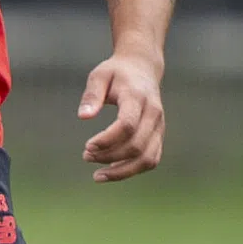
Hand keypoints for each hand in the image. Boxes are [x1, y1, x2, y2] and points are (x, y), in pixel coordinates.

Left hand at [78, 51, 165, 180]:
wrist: (142, 68)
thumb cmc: (116, 73)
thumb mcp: (99, 76)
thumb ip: (91, 95)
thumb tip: (83, 117)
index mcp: (137, 98)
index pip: (127, 125)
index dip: (108, 140)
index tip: (87, 146)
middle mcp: (153, 114)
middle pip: (137, 146)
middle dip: (110, 156)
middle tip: (86, 156)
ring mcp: (159, 127)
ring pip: (148, 158)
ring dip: (123, 171)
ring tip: (98, 175)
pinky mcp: (159, 135)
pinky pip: (151, 159)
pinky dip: (134, 169)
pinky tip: (113, 171)